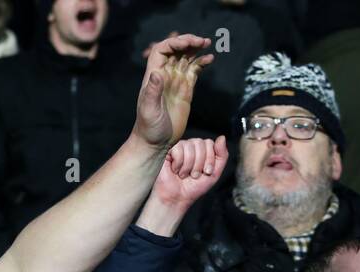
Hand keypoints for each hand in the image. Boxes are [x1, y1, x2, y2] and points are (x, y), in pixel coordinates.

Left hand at [134, 34, 212, 150]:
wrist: (156, 143)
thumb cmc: (149, 128)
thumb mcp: (149, 110)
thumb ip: (152, 92)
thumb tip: (157, 73)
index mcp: (154, 77)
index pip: (162, 50)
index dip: (175, 42)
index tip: (189, 42)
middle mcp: (165, 76)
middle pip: (176, 50)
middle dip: (188, 42)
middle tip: (203, 41)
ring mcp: (176, 82)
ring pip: (186, 58)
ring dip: (196, 49)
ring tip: (207, 44)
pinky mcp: (186, 90)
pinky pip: (194, 71)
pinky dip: (202, 62)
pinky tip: (210, 59)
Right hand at [152, 135, 226, 206]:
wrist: (176, 198)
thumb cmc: (193, 188)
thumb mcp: (214, 173)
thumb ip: (222, 155)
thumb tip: (222, 138)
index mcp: (202, 150)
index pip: (209, 143)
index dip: (209, 158)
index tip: (206, 172)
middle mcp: (190, 147)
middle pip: (200, 143)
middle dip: (199, 163)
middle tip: (194, 175)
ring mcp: (179, 148)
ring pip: (189, 146)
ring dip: (188, 165)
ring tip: (184, 174)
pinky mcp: (167, 152)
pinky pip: (178, 149)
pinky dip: (178, 163)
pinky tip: (175, 170)